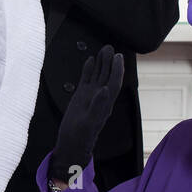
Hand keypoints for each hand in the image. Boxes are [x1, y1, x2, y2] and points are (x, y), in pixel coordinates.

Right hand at [48, 45, 124, 182]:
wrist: (71, 143)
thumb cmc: (81, 136)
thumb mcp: (89, 122)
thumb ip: (97, 106)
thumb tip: (104, 90)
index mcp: (105, 102)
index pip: (114, 82)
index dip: (117, 70)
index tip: (119, 57)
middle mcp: (100, 97)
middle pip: (107, 76)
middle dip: (110, 62)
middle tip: (110, 48)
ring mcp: (90, 96)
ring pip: (98, 75)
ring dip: (101, 63)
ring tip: (103, 49)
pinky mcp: (81, 96)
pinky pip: (86, 80)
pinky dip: (88, 70)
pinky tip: (90, 60)